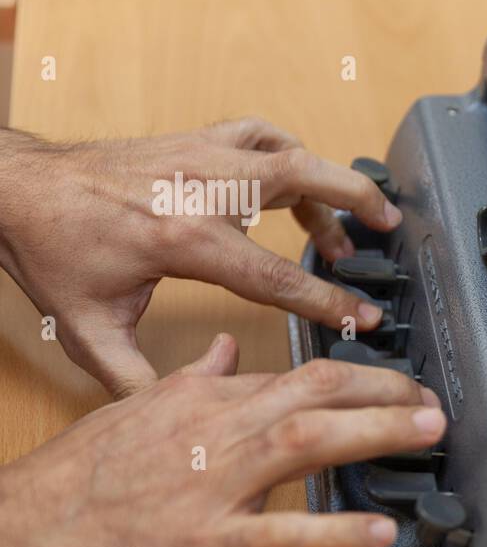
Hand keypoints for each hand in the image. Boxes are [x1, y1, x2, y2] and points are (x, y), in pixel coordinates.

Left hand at [0, 118, 401, 397]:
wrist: (16, 190)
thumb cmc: (53, 251)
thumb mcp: (87, 328)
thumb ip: (135, 378)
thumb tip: (178, 412)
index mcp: (185, 239)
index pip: (276, 275)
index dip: (328, 302)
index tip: (364, 318)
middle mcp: (202, 188)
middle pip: (303, 181)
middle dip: (355, 203)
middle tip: (390, 227)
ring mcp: (200, 156)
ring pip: (288, 151)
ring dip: (329, 180)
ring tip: (356, 214)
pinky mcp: (192, 141)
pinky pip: (258, 134)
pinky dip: (288, 150)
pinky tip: (298, 176)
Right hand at [0, 335, 444, 546]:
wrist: (26, 536)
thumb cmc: (78, 477)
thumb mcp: (136, 408)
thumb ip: (194, 379)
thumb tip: (228, 350)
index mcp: (205, 399)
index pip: (300, 372)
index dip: (360, 375)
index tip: (398, 381)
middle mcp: (217, 430)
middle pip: (317, 392)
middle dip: (384, 391)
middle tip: (434, 401)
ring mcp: (214, 485)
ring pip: (308, 442)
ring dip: (377, 433)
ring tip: (428, 432)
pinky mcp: (205, 543)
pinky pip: (281, 535)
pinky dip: (334, 533)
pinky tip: (379, 531)